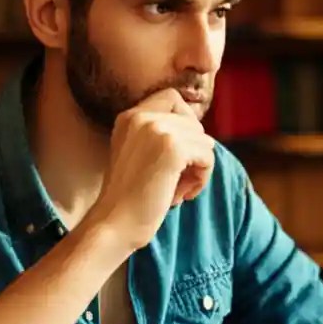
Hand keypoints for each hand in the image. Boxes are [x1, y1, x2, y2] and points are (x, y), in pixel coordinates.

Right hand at [86, 88, 215, 249]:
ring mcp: (157, 130)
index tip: (179, 155)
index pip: (173, 99)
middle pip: (194, 122)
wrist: (114, 224)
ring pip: (204, 141)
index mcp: (129, 116)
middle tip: (176, 180)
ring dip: (198, 168)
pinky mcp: (173, 148)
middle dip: (192, 152)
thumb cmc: (130, 198)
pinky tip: (183, 194)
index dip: (186, 124)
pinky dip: (202, 177)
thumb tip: (205, 138)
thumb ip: (161, 137)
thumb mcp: (139, 155)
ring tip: (178, 190)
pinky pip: (208, 156)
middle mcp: (141, 116)